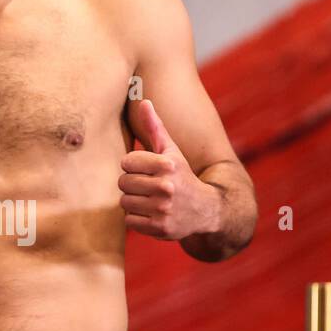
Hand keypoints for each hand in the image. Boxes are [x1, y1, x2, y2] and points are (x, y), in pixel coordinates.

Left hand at [119, 100, 221, 239]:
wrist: (207, 210)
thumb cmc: (182, 175)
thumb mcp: (172, 151)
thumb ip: (155, 127)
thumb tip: (144, 101)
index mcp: (168, 164)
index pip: (126, 162)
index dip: (134, 166)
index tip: (148, 170)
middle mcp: (167, 187)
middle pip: (123, 182)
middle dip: (133, 184)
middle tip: (149, 186)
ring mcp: (164, 209)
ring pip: (125, 202)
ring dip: (134, 202)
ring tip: (151, 200)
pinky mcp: (161, 228)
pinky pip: (130, 221)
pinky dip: (138, 219)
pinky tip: (153, 214)